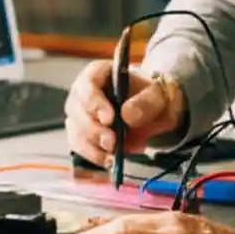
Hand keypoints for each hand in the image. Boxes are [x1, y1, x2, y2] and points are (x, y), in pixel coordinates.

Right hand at [64, 60, 185, 167]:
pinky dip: (92, 155)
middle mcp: (83, 91)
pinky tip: (108, 160)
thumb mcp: (159, 94)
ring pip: (75, 129)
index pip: (87, 83)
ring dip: (91, 145)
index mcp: (99, 73)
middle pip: (76, 108)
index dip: (94, 101)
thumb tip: (126, 115)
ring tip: (112, 154)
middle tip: (112, 142)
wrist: (154, 111)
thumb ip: (147, 101)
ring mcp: (79, 112)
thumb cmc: (152, 96)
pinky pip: (78, 144)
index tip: (109, 119)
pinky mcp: (81, 132)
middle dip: (93, 129)